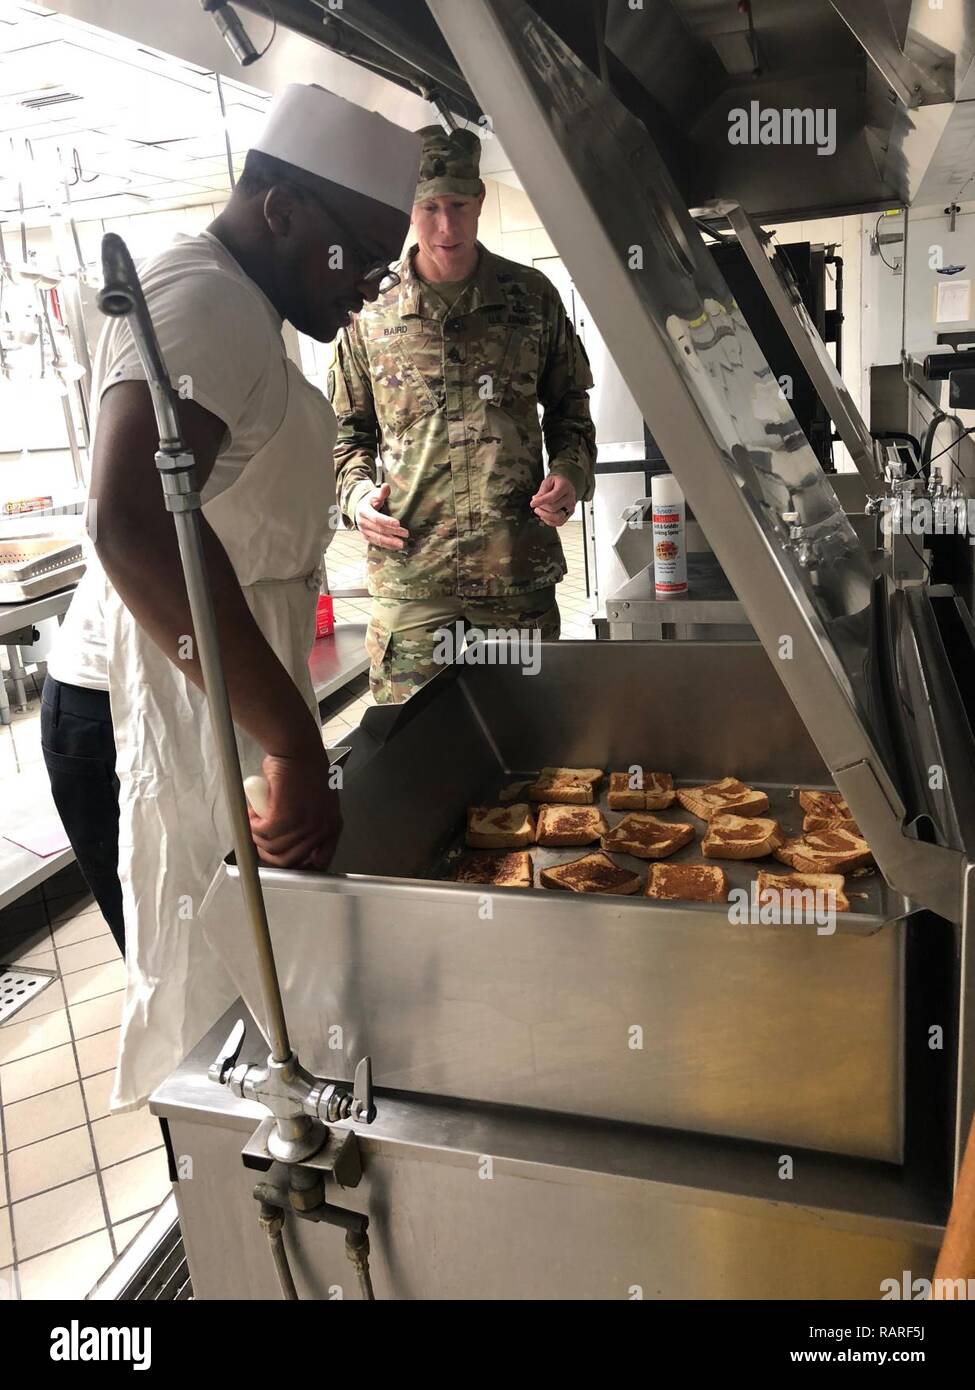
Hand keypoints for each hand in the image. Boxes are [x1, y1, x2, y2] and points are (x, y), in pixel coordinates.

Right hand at [248, 746, 341, 869]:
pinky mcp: (285, 817)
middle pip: (290, 860)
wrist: (298, 748)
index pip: (319, 862)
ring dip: (257, 837)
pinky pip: (262, 833)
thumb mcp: (316, 802)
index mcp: (333, 826)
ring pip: (272, 847)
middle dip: (269, 853)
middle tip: (258, 839)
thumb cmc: (304, 769)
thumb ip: (309, 823)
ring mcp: (305, 825)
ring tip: (254, 820)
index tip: (283, 861)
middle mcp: (322, 829)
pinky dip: (252, 825)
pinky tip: (252, 812)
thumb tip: (288, 845)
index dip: (298, 867)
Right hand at [356, 483, 408, 549]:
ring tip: (402, 544)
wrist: (359, 509)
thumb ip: (381, 492)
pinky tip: (395, 546)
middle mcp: (362, 523)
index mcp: (364, 511)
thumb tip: (386, 486)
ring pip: (377, 538)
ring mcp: (364, 531)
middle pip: (379, 529)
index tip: (398, 523)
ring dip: (390, 542)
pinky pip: (377, 543)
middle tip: (406, 533)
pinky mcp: (366, 537)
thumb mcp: (374, 494)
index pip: (376, 518)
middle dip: (393, 532)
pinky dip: (386, 545)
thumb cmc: (370, 500)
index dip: (387, 521)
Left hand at [530, 474, 576, 527]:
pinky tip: (544, 516)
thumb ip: (542, 490)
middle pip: (554, 508)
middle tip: (535, 505)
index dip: (541, 501)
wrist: (566, 485)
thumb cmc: (557, 482)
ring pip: (557, 518)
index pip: (553, 497)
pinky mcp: (569, 514)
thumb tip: (536, 500)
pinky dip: (549, 521)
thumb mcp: (548, 480)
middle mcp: (570, 498)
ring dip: (544, 516)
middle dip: (541, 508)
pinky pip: (559, 522)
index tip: (532, 503)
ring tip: (539, 511)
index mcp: (565, 487)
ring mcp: (571, 507)